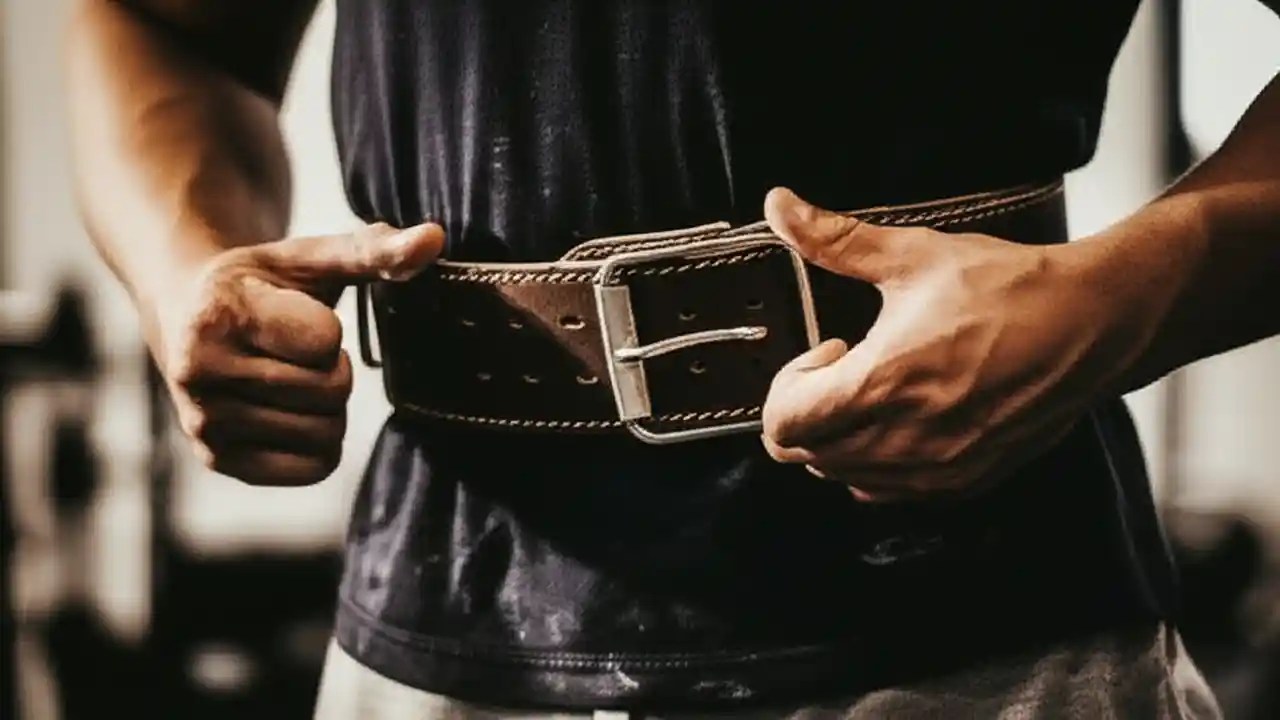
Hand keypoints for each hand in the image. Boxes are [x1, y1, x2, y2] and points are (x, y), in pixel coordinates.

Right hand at [154, 222, 444, 484]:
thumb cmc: (266, 284)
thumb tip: (435, 238)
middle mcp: (199, 370)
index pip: (325, 341)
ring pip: (326, 434)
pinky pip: (313, 469)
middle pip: (330, 392)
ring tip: (292, 377)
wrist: (189, 316)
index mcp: (221, 312)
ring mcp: (204, 422)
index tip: (297, 316)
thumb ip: (374, 250)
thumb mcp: (312, 259)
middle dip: (333, 370)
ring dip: (328, 407)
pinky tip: (290, 412)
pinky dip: (320, 444)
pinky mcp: (217, 460)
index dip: (329, 330)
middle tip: (300, 352)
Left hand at [759, 188, 1133, 502]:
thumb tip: (778, 205)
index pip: (782, 423)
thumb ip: (833, 237)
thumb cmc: (1009, 287)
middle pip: (804, 453)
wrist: (1093, 324)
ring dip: (838, 435)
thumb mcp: (912, 253)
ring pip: (841, 475)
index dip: (789, 382)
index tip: (828, 348)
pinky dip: (874, 461)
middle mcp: (903, 440)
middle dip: (808, 408)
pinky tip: (903, 417)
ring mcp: (934, 469)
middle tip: (848, 364)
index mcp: (882, 386)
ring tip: (879, 387)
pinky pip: (886, 490)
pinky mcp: (963, 482)